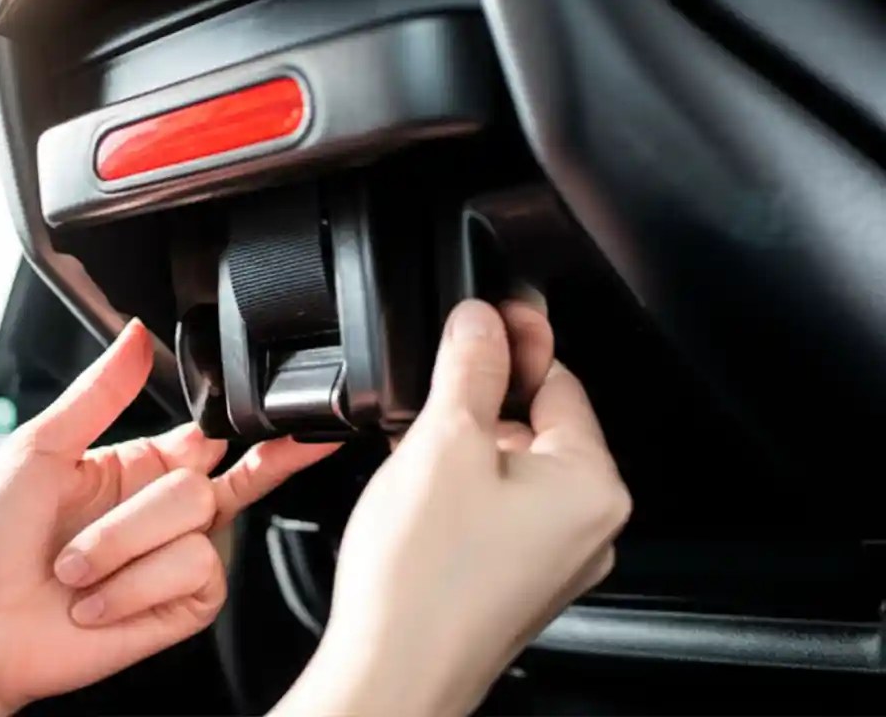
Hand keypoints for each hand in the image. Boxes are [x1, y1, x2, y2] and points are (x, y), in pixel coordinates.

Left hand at [0, 320, 336, 716]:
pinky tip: (100, 603)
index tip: (301, 425)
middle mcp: (161, 513)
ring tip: (78, 576)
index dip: (256, 429)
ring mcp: (175, 560)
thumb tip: (137, 335)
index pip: (215, 436)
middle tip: (75, 543)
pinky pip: (197, 574)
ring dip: (123, 553)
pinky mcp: (184, 606)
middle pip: (202, 482)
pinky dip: (136, 588)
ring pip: (198, 527)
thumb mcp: (38, 448)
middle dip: (131, 517)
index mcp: (136, 466)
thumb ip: (100, 391)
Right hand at [275, 299, 630, 715]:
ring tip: (413, 442)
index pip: (561, 380)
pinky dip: (461, 487)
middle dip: (484, 396)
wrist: (393, 672)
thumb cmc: (424, 580)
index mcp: (591, 485)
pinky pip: (497, 511)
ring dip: (467, 442)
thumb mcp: (443, 442)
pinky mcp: (514, 581)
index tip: (487, 313)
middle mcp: (586, 526)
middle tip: (434, 379)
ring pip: (512, 469)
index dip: (515, 340)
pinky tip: (416, 488)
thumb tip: (482, 321)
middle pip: (538, 424)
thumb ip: (469, 367)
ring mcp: (552, 559)